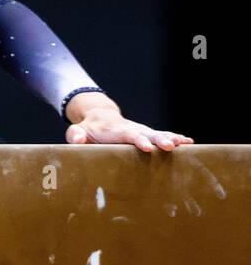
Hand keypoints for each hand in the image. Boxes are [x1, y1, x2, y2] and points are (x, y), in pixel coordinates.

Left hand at [65, 107, 193, 151]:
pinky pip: (163, 136)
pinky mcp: (148, 134)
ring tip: (186, 143)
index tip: (147, 147)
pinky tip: (189, 143)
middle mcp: (132, 129)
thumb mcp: (78, 130)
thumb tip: (77, 139)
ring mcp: (142, 131)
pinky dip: (176, 138)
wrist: (99, 117)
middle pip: (148, 133)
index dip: (137, 140)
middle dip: (159, 139)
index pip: (128, 135)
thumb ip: (76, 134)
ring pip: (159, 134)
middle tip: (170, 146)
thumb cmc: (88, 128)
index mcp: (115, 130)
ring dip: (172, 138)